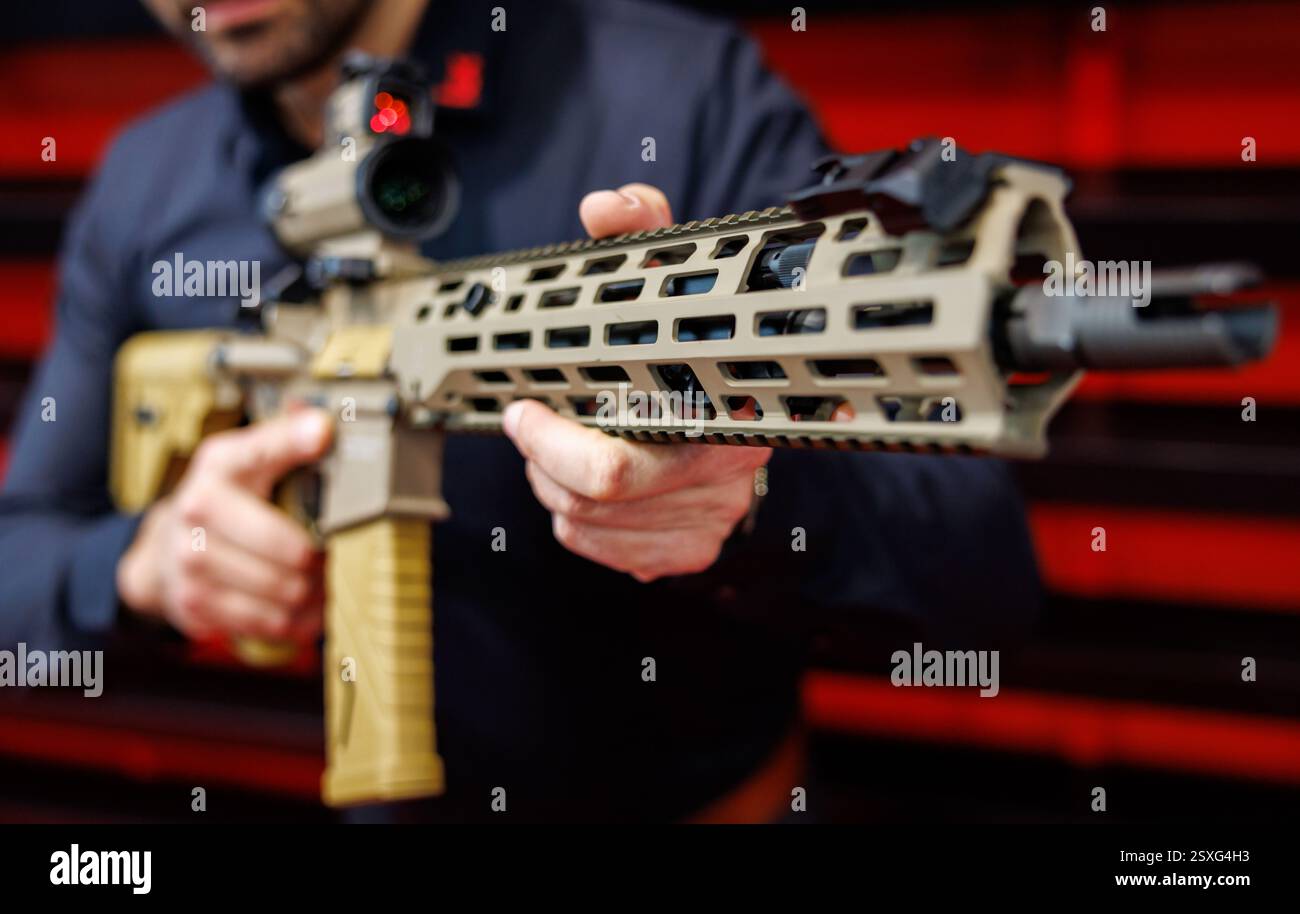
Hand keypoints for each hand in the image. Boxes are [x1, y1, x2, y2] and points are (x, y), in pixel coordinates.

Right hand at [116, 409, 332, 641]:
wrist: (163, 548)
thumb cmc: (221, 500)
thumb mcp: (246, 459)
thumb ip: (286, 439)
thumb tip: (323, 426)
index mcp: (218, 466)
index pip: (263, 452)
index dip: (295, 445)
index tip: (324, 434)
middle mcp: (197, 511)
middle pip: (291, 548)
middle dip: (322, 558)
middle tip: (336, 558)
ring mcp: (191, 562)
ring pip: (284, 591)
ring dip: (315, 593)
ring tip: (323, 583)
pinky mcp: (195, 603)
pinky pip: (266, 622)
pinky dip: (295, 621)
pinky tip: (304, 609)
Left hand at [502, 184, 770, 581]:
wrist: (750, 409)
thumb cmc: (698, 347)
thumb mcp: (672, 281)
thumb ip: (640, 234)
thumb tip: (605, 208)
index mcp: (718, 416)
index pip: (613, 469)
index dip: (552, 442)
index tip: (525, 407)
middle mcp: (720, 481)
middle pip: (588, 500)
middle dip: (544, 458)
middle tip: (533, 421)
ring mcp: (705, 524)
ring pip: (582, 525)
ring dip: (554, 484)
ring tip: (567, 445)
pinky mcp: (686, 552)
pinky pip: (594, 547)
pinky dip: (577, 517)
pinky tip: (593, 483)